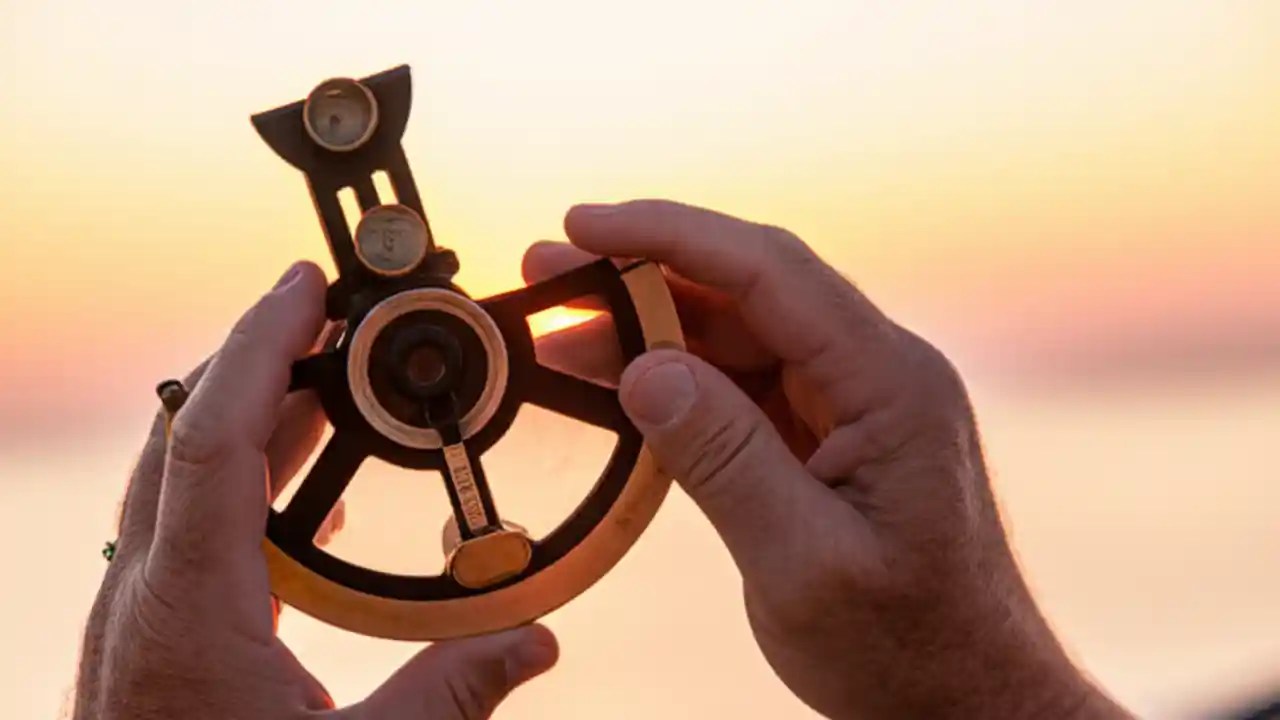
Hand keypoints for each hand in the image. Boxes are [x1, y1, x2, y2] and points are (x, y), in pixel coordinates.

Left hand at [75, 263, 557, 719]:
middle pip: (190, 433)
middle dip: (259, 358)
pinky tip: (314, 498)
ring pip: (185, 475)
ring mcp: (141, 612)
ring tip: (334, 384)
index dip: (260, 349)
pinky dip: (250, 480)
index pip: (217, 438)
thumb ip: (450, 699)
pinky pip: (193, 523)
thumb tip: (537, 642)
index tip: (303, 288)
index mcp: (189, 608)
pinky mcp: (154, 633)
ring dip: (257, 418)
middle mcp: (147, 593)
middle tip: (332, 315)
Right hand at [525, 200, 1129, 718]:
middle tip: (546, 271)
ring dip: (649, 325)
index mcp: (890, 384)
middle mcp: (875, 375)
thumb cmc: (906, 648)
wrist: (964, 699)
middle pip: (746, 292)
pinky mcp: (828, 438)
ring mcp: (852, 404)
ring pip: (737, 335)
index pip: (770, 273)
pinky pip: (742, 386)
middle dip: (642, 274)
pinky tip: (616, 377)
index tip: (584, 225)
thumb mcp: (806, 565)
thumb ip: (726, 460)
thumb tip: (644, 367)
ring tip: (559, 324)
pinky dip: (675, 378)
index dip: (670, 236)